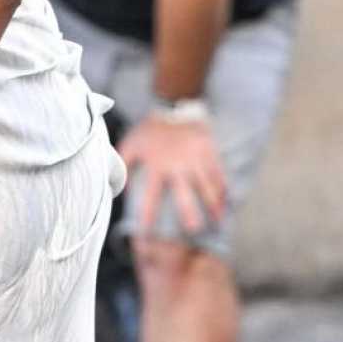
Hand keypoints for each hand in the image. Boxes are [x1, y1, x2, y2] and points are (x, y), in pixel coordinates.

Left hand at [118, 115, 228, 238]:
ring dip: (213, 205)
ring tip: (217, 222)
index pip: (151, 197)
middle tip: (194, 232)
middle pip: (186, 194)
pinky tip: (226, 203)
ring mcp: (197, 159)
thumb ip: (123, 167)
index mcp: (157, 165)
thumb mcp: (130, 145)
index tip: (146, 235)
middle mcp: (178, 165)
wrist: (174, 106)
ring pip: (208, 186)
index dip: (148, 217)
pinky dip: (223, 189)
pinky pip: (219, 174)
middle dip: (189, 214)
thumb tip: (115, 191)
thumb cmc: (149, 131)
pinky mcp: (210, 153)